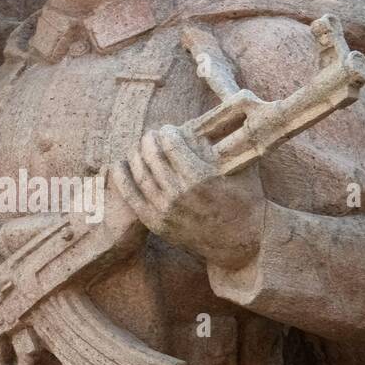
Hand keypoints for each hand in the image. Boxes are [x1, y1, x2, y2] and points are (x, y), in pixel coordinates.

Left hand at [113, 125, 266, 269]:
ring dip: (136, 155)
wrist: (242, 242)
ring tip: (140, 146)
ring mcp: (166, 211)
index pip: (172, 146)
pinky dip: (122, 179)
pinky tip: (119, 164)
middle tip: (151, 134)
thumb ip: (219, 145)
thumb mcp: (239, 168)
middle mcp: (180, 195)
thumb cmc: (245, 199)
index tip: (168, 129)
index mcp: (201, 179)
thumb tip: (198, 122)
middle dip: (149, 141)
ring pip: (140, 175)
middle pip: (153, 158)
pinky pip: (132, 197)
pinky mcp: (157, 224)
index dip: (167, 133)